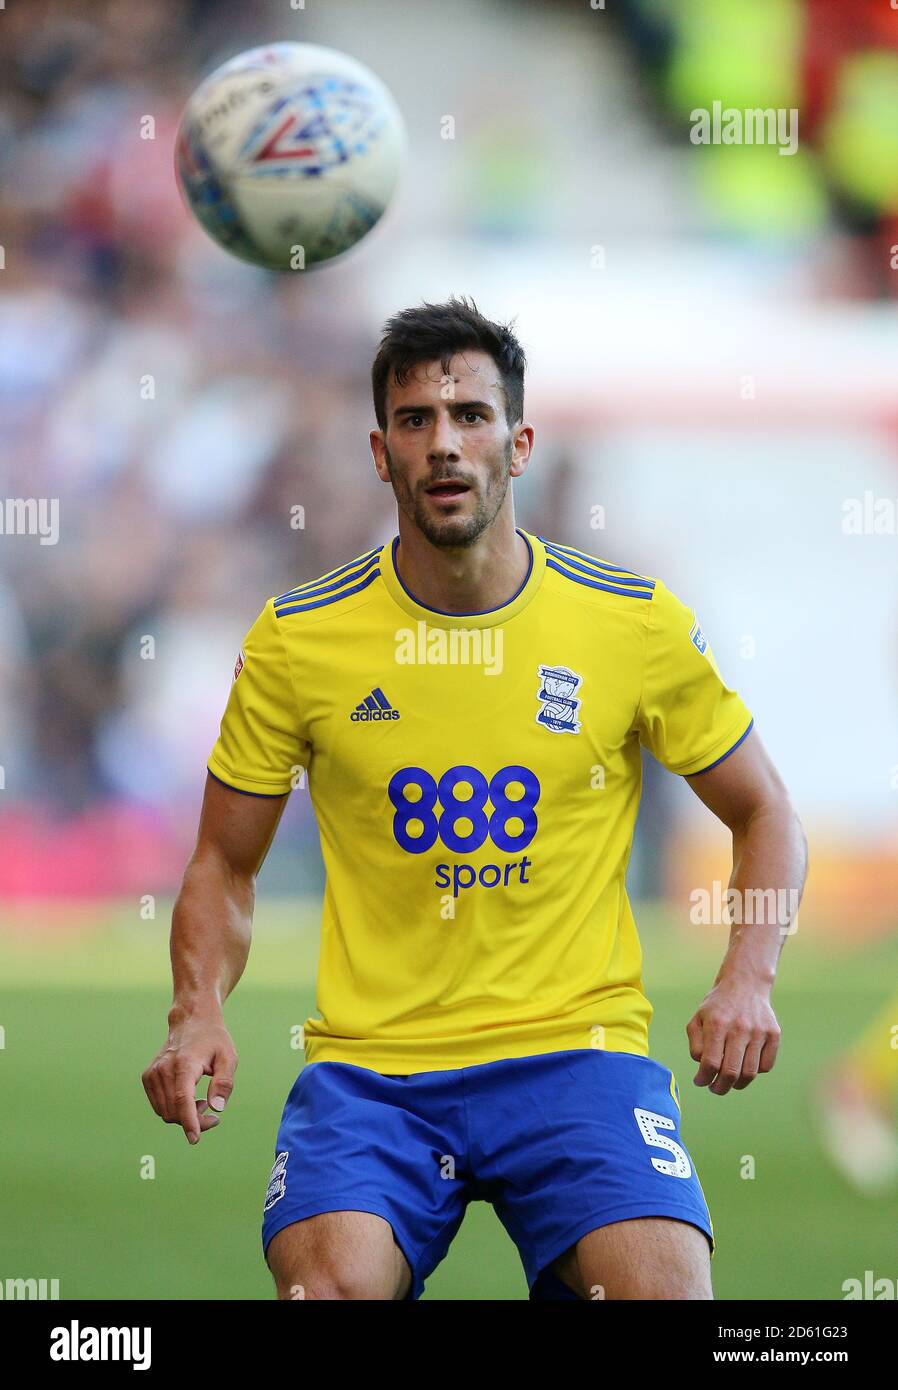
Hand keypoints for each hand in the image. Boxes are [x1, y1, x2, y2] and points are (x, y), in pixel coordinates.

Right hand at [142, 1011, 237, 1143]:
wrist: (192, 1022)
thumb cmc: (214, 1040)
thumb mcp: (229, 1057)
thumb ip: (224, 1083)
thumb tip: (217, 1108)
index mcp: (184, 1064)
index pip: (183, 1099)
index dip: (189, 1122)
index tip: (195, 1139)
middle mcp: (164, 1069)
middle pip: (175, 1111)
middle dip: (195, 1121)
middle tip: (213, 1116)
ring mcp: (152, 1074)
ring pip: (166, 1112)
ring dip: (184, 1116)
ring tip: (202, 1101)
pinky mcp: (147, 1077)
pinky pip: (159, 1106)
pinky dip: (174, 1109)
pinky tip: (189, 1098)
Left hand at [686, 979, 780, 1094]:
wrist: (745, 983)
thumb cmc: (717, 1006)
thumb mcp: (698, 1018)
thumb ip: (696, 1044)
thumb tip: (703, 1068)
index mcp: (717, 1024)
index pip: (710, 1063)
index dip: (703, 1079)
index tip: (700, 1082)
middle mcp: (739, 1028)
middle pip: (731, 1072)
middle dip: (720, 1088)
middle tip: (714, 1089)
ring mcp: (759, 1031)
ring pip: (750, 1073)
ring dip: (737, 1084)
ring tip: (729, 1082)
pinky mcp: (774, 1034)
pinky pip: (766, 1065)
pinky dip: (755, 1072)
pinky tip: (744, 1065)